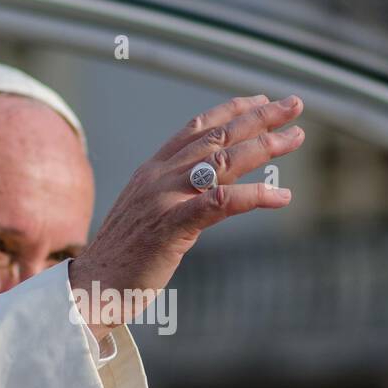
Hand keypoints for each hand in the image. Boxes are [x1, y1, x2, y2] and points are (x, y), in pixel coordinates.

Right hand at [69, 94, 304, 338]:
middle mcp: (158, 176)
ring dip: (265, 146)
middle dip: (259, 117)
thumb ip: (172, 197)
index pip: (196, 128)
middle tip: (294, 105)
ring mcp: (164, 199)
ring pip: (223, 160)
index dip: (231, 110)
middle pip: (217, 136)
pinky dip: (255, 195)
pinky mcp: (171, 227)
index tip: (261, 100)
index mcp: (151, 171)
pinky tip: (282, 195)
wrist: (91, 287)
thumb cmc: (122, 259)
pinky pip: (220, 202)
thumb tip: (206, 192)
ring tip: (296, 138)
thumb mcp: (146, 215)